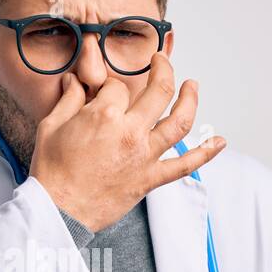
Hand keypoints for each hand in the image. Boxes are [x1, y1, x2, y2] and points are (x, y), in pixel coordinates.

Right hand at [28, 52, 226, 232]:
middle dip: (163, 70)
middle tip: (162, 62)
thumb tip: (74, 81)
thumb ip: (69, 99)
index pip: (117, 86)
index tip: (105, 91)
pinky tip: (219, 141)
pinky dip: (206, 152)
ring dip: (190, 100)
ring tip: (193, 86)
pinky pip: (185, 165)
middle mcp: (130, 132)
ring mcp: (144, 156)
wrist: (59, 210)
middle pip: (159, 91)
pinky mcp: (150, 179)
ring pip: (179, 122)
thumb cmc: (52, 172)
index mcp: (104, 115)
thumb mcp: (52, 126)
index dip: (110, 85)